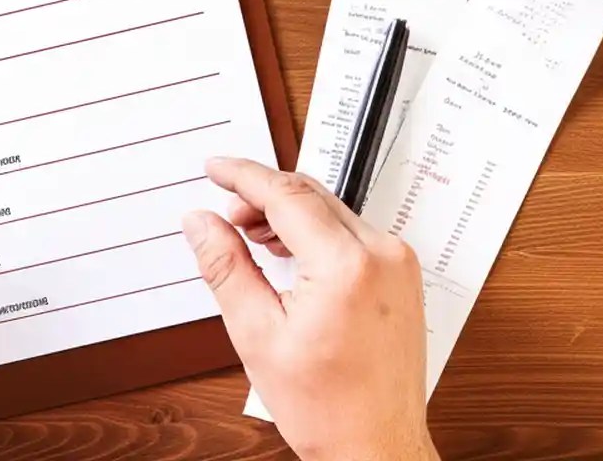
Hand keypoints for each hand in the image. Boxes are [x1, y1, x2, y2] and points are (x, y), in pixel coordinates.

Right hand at [183, 158, 436, 460]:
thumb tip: (201, 222)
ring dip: (288, 212)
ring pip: (331, 209)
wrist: (376, 446)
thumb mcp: (256, 333)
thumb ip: (225, 266)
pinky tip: (289, 252)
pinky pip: (352, 231)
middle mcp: (382, 254)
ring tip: (252, 238)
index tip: (215, 168)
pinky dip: (315, 230)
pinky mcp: (401, 274)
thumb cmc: (327, 406)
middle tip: (225, 213)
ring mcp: (398, 262)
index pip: (285, 194)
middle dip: (262, 195)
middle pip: (310, 194)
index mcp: (346, 265)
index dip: (242, 175)